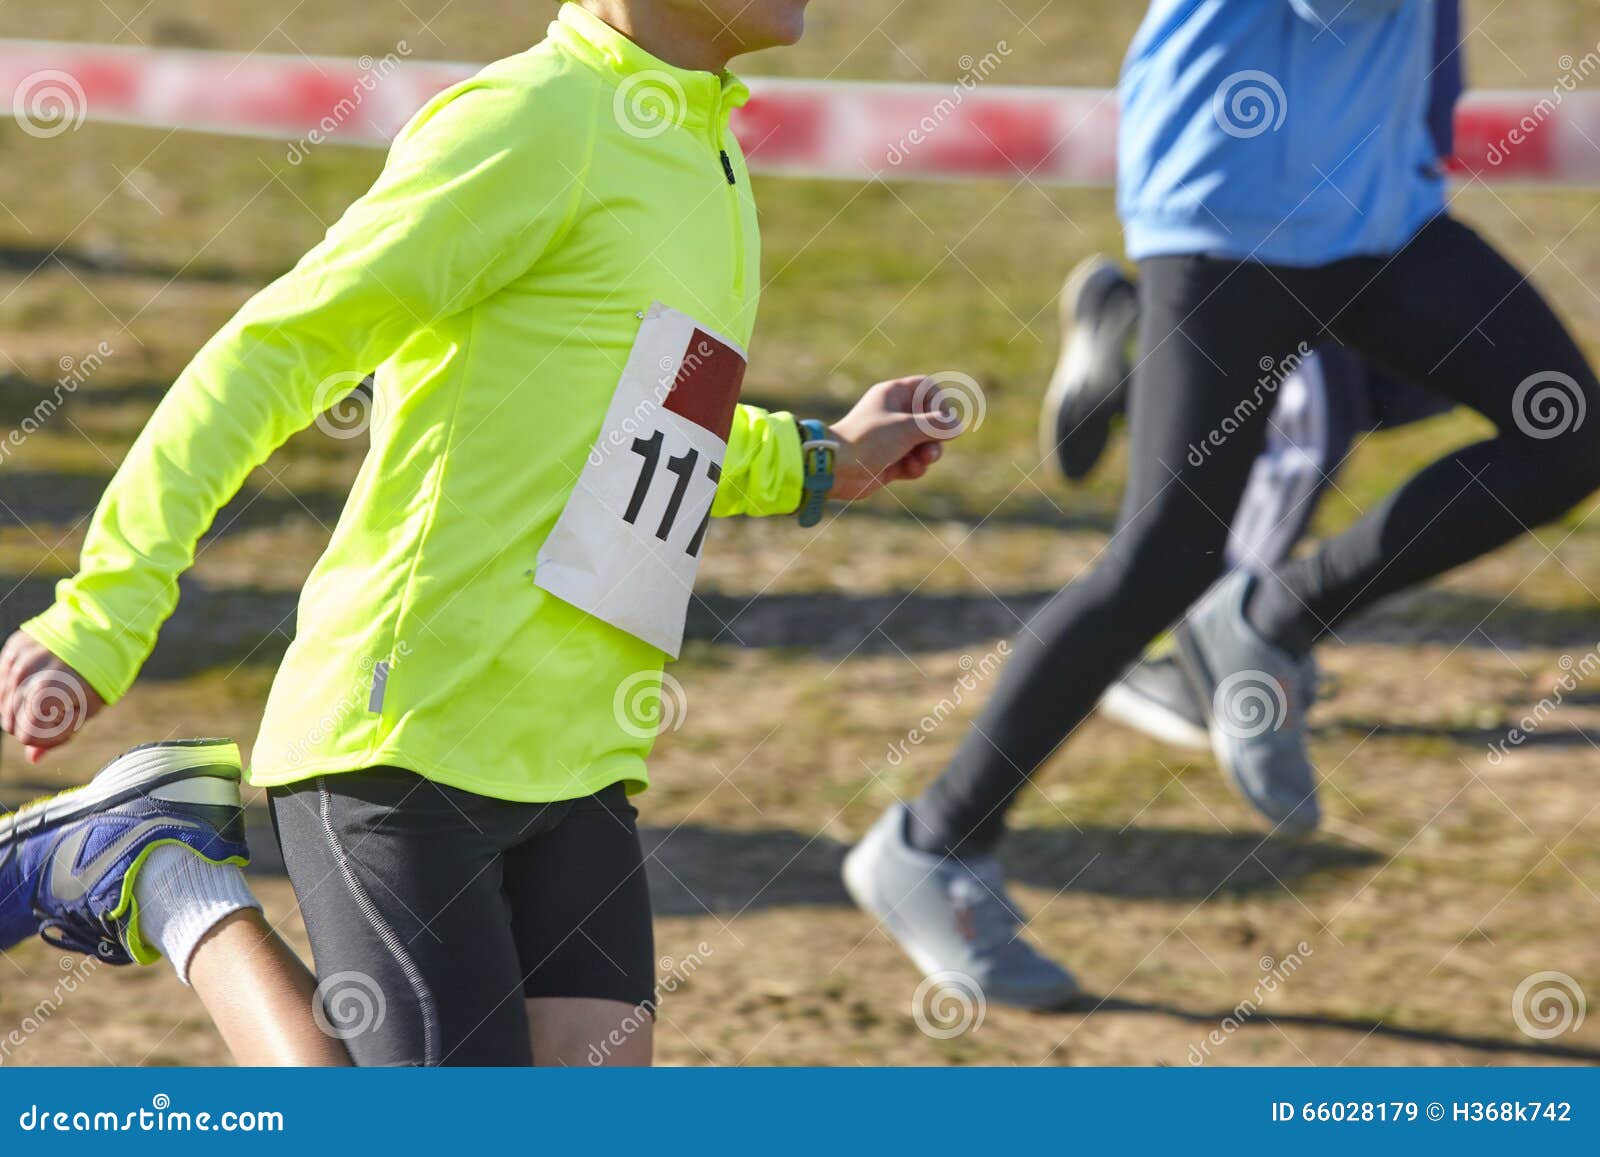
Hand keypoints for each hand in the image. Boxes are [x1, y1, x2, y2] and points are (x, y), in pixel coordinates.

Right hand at [0, 631, 103, 763]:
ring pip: (2, 702)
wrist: (104, 631)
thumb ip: (56, 736)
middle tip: (60, 706)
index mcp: (44, 693)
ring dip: (23, 705)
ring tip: (51, 692)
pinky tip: (38, 679)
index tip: (66, 718)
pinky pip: (3, 680)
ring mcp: (16, 660)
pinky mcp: (13, 648)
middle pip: (9, 720)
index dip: (47, 734)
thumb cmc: (100, 675)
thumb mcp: (87, 710)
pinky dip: (17, 687)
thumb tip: (32, 758)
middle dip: (32, 721)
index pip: (24, 734)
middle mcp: (24, 675)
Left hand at [825, 375, 963, 500]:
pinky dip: (915, 467)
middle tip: (931, 449)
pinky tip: (906, 472)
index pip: (927, 388)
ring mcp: (892, 437)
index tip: (940, 418)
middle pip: (931, 419)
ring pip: (925, 443)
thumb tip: (958, 425)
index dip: (939, 402)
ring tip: (920, 462)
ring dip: (928, 454)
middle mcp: (893, 413)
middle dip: (936, 437)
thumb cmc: (867, 440)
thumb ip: (936, 425)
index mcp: (893, 395)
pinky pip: (914, 461)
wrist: (836, 468)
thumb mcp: (907, 428)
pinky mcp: (890, 459)